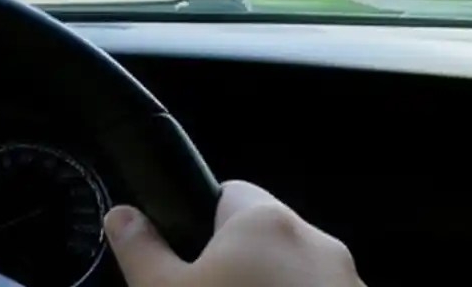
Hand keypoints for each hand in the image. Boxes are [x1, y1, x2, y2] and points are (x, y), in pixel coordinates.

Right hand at [103, 180, 364, 286]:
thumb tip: (121, 216)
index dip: (200, 223)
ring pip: (294, 276)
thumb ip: (141, 251)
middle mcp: (317, 242)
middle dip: (236, 266)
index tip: (186, 260)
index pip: (228, 193)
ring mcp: (349, 283)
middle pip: (262, 239)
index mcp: (265, 220)